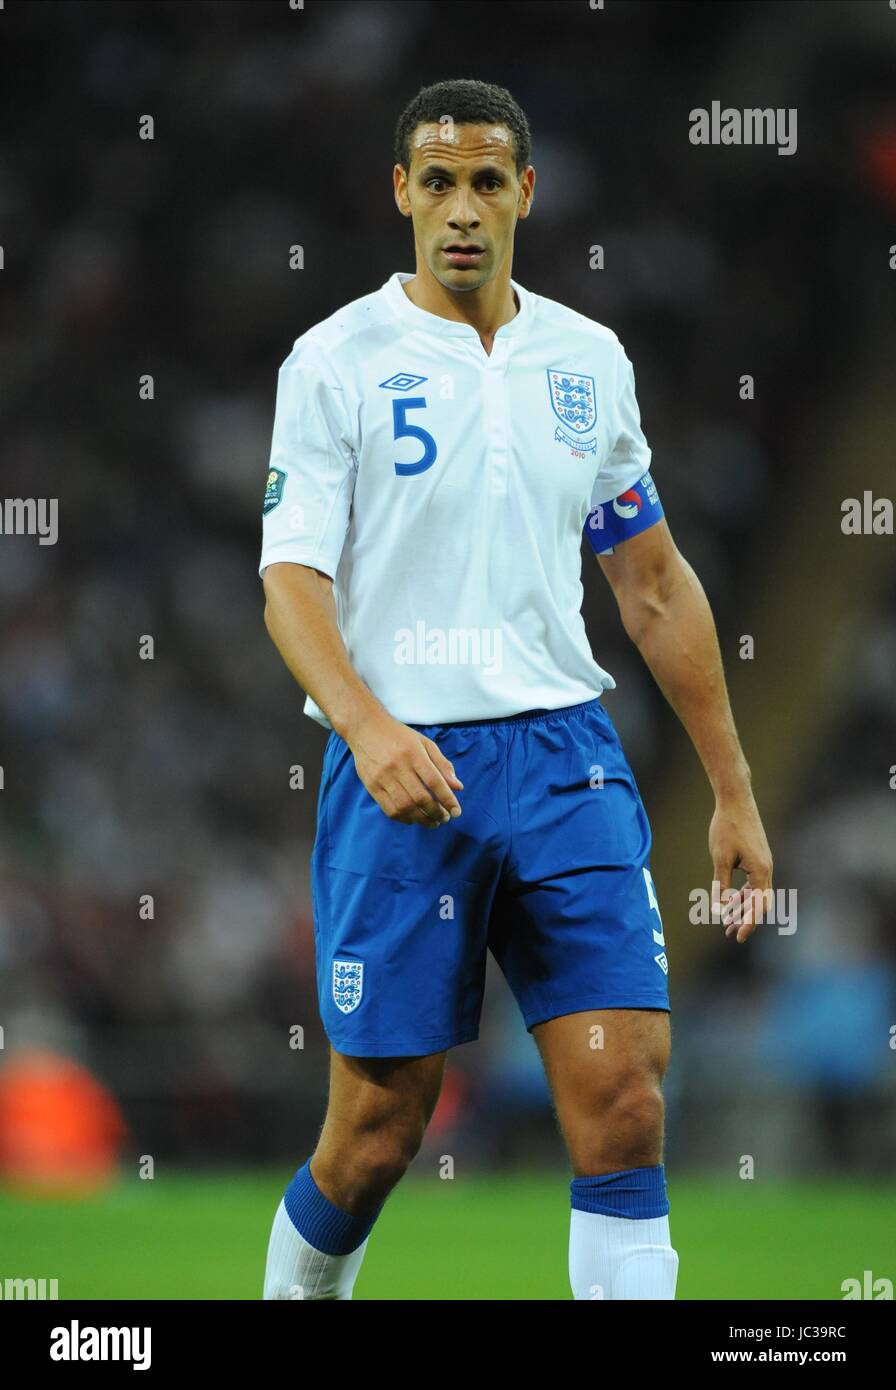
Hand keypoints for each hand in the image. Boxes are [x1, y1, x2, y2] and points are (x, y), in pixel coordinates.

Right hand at [345, 707, 462, 826]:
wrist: (365, 728)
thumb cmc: (399, 735)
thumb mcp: (424, 743)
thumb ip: (442, 764)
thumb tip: (458, 787)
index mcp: (413, 753)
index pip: (434, 781)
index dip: (447, 799)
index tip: (456, 812)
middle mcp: (398, 766)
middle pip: (420, 797)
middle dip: (436, 812)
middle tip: (444, 818)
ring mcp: (382, 777)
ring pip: (405, 806)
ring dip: (421, 819)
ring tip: (432, 822)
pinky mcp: (371, 786)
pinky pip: (389, 809)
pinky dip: (404, 818)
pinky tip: (413, 819)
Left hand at [709, 791, 772, 942]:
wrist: (736, 800)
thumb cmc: (727, 827)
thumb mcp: (720, 858)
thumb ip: (720, 885)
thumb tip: (719, 909)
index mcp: (760, 870)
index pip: (757, 906)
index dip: (748, 923)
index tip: (738, 937)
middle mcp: (766, 868)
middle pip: (759, 903)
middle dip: (745, 919)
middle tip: (729, 933)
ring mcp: (763, 863)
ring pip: (756, 894)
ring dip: (742, 908)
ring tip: (727, 921)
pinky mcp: (757, 858)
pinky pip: (753, 883)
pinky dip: (743, 894)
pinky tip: (730, 901)